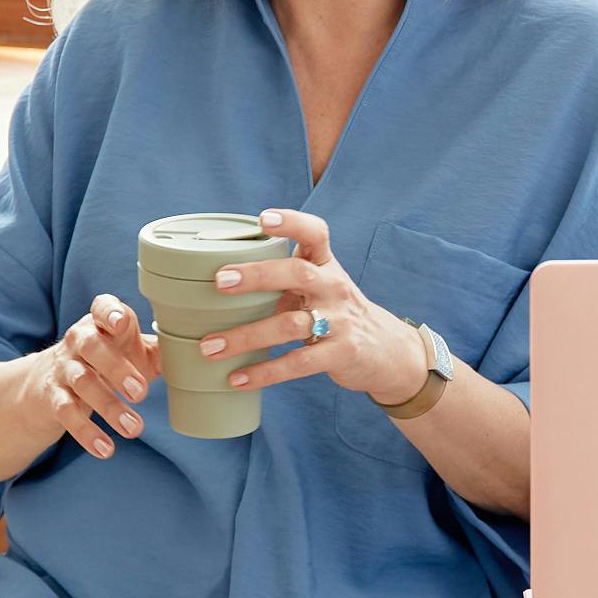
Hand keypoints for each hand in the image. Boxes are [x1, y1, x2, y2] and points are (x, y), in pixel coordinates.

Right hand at [25, 295, 160, 461]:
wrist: (47, 382)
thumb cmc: (106, 360)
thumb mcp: (133, 352)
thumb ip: (162, 352)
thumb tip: (199, 361)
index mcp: (101, 323)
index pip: (101, 307)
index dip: (109, 312)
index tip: (121, 321)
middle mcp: (78, 341)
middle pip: (91, 346)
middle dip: (116, 368)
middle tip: (140, 393)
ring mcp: (64, 368)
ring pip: (82, 382)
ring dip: (109, 407)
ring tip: (135, 429)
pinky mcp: (53, 397)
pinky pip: (67, 413)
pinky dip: (87, 433)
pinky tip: (106, 450)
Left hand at [199, 207, 428, 408]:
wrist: (387, 351)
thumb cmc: (338, 313)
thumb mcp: (320, 286)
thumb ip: (282, 279)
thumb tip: (218, 283)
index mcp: (326, 265)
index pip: (315, 233)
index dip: (291, 222)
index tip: (263, 219)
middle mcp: (333, 287)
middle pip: (297, 273)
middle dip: (257, 276)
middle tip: (219, 281)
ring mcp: (339, 321)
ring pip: (289, 324)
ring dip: (246, 336)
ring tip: (210, 347)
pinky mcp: (340, 353)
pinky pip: (297, 363)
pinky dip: (263, 372)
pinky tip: (236, 378)